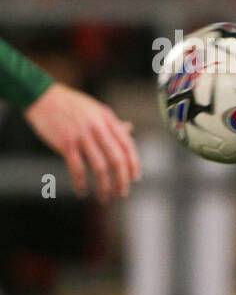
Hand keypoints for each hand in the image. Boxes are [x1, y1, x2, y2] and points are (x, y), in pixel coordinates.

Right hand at [23, 82, 140, 201]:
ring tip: (105, 197)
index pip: (127, 145)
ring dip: (104, 186)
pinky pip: (77, 169)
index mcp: (108, 119)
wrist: (42, 96)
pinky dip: (81, 183)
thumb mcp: (96, 109)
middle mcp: (97, 127)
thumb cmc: (71, 104)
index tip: (134, 178)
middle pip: (117, 159)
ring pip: (99, 167)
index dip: (134, 164)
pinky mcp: (65, 143)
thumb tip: (130, 130)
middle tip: (122, 193)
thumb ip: (112, 122)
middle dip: (122, 180)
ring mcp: (81, 136)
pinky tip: (82, 192)